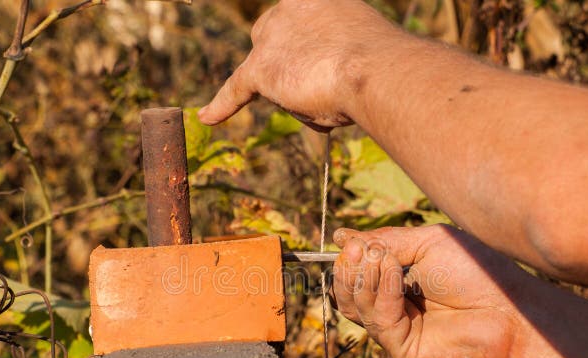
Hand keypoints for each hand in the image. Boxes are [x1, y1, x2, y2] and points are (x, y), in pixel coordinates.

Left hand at [198, 0, 402, 129]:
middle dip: (291, 66)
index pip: (298, 24)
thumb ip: (331, 59)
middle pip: (275, 44)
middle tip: (323, 86)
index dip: (308, 48)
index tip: (320, 61)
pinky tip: (207, 116)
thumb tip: (315, 95)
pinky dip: (223, 104)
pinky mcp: (259, 68)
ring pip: (271, 74)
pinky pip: (236, 88)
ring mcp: (271, 37)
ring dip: (294, 93)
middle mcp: (289, 6)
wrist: (376, 72)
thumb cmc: (379, 65)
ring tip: (329, 100)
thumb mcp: (356, 48)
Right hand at [332, 225, 535, 357]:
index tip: (343, 240)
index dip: (349, 259)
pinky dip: (383, 292)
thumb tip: (343, 237)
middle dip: (348, 269)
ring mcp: (399, 333)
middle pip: (348, 295)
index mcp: (400, 285)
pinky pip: (380, 321)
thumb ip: (388, 241)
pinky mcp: (404, 352)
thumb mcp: (428, 244)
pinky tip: (393, 270)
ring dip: (362, 278)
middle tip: (356, 249)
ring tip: (377, 255)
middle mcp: (395, 311)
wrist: (514, 310)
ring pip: (356, 309)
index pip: (358, 275)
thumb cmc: (480, 273)